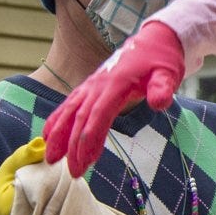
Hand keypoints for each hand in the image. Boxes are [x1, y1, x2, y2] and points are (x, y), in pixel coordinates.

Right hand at [43, 22, 186, 177]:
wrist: (153, 41)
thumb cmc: (161, 60)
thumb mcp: (168, 73)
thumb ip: (163, 88)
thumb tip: (159, 102)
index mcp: (115, 84)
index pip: (98, 115)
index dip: (90, 138)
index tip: (87, 162)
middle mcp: (97, 85)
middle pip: (80, 118)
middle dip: (73, 146)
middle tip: (73, 173)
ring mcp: (90, 85)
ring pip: (68, 111)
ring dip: (57, 135)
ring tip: (50, 159)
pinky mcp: (88, 87)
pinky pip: (68, 104)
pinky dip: (55, 120)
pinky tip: (47, 137)